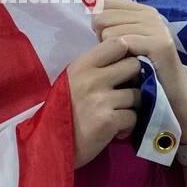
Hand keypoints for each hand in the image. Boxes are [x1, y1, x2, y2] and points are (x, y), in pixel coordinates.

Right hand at [65, 36, 141, 167]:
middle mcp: (92, 79)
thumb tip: (123, 59)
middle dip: (133, 79)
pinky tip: (115, 130)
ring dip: (131, 106)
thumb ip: (94, 68)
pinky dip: (127, 126)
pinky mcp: (108, 121)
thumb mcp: (71, 80)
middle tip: (125, 91)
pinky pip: (133, 117)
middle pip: (133, 65)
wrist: (49, 143)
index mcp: (82, 65)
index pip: (117, 44)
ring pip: (137, 94)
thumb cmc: (62, 110)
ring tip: (118, 114)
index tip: (121, 68)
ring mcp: (101, 100)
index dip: (125, 55)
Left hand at [91, 0, 186, 143]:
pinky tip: (129, 67)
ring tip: (125, 63)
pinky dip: (120, 58)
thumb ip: (109, 26)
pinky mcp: (159, 43)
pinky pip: (123, 43)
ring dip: (111, 52)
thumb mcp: (123, 44)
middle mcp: (151, 14)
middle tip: (117, 56)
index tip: (105, 39)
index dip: (98, 22)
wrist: (170, 95)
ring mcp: (157, 27)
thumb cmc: (141, 71)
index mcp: (142, 10)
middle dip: (102, 38)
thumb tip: (90, 11)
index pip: (104, 2)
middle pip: (102, 17)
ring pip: (110, 31)